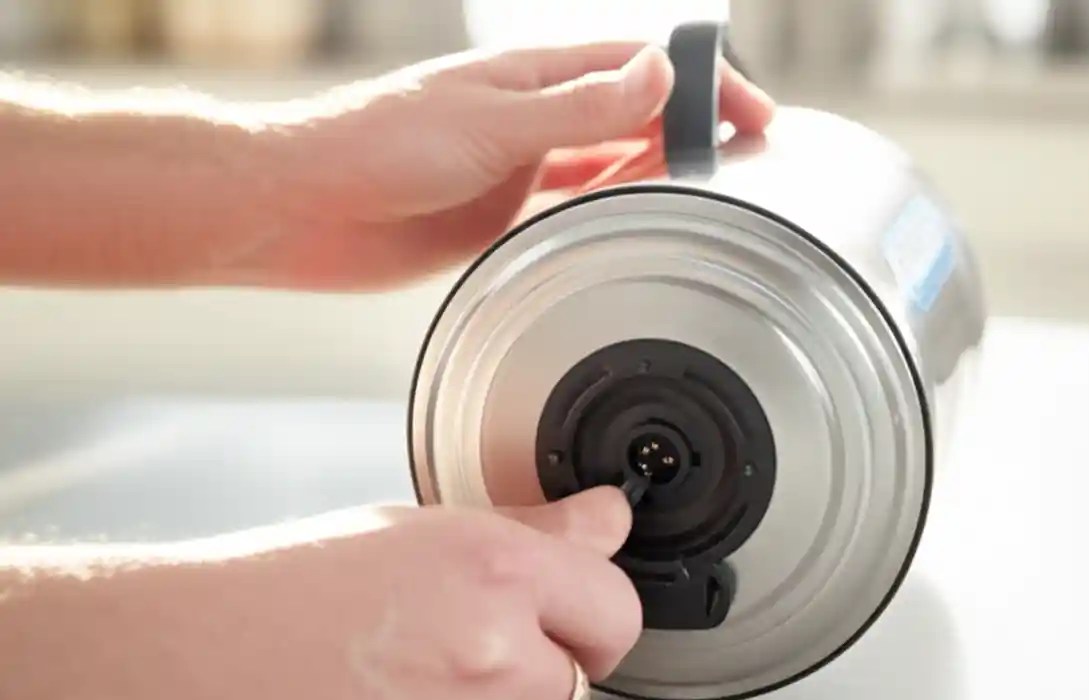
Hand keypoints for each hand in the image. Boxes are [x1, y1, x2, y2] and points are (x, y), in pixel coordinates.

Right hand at [0, 487, 639, 699]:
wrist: (176, 666)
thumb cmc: (271, 595)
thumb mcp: (408, 534)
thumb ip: (529, 536)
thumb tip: (607, 519)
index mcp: (492, 571)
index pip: (617, 607)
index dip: (587, 609)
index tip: (562, 609)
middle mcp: (491, 655)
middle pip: (579, 678)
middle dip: (535, 664)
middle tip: (452, 646)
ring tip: (406, 681)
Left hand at [247, 42, 775, 289]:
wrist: (301, 208)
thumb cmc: (377, 147)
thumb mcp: (492, 124)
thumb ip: (580, 106)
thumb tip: (660, 71)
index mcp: (530, 75)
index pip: (637, 66)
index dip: (700, 83)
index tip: (752, 112)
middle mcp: (530, 113)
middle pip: (631, 109)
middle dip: (691, 123)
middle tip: (751, 152)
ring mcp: (517, 162)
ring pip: (608, 155)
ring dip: (659, 162)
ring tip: (712, 179)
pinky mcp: (500, 210)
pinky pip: (573, 200)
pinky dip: (613, 201)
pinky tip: (638, 208)